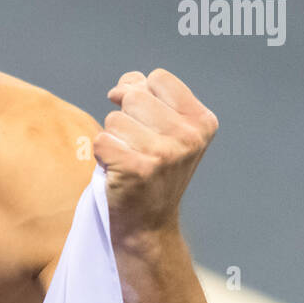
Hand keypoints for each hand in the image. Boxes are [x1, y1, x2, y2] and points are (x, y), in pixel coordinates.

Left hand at [95, 69, 217, 244]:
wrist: (148, 224)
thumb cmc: (151, 170)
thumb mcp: (163, 130)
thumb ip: (147, 96)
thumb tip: (127, 81)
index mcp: (202, 122)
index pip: (157, 78)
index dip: (139, 91)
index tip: (138, 116)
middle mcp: (189, 137)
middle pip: (133, 96)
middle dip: (124, 117)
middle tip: (134, 146)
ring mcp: (166, 154)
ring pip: (114, 119)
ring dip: (112, 138)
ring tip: (128, 160)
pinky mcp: (138, 170)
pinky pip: (101, 141)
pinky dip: (102, 155)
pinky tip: (117, 171)